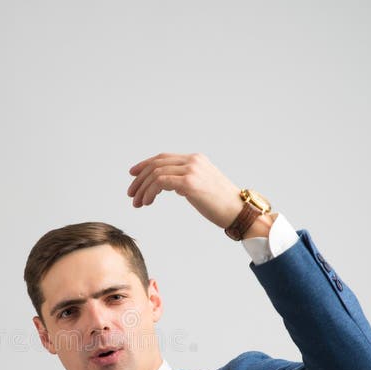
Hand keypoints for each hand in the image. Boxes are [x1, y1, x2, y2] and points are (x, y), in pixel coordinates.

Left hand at [127, 151, 250, 228]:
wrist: (239, 211)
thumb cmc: (222, 205)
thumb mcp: (202, 187)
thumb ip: (186, 182)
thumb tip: (171, 185)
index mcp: (196, 160)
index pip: (163, 158)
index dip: (145, 165)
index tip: (133, 176)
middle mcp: (193, 161)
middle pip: (156, 163)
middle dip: (140, 179)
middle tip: (131, 194)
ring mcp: (191, 170)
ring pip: (156, 173)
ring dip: (142, 189)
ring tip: (138, 203)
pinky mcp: (190, 183)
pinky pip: (160, 183)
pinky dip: (150, 192)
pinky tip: (147, 202)